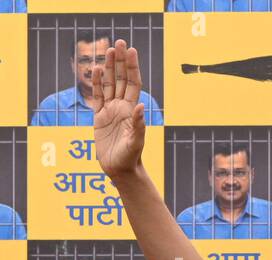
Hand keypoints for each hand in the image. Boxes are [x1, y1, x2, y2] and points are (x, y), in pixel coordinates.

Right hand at [91, 39, 146, 179]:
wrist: (119, 169)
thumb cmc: (130, 157)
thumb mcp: (135, 142)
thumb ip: (138, 125)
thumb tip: (139, 107)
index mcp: (132, 111)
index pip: (133, 84)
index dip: (132, 67)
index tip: (131, 51)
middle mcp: (122, 107)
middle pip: (122, 79)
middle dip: (121, 61)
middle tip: (120, 42)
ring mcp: (111, 111)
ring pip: (110, 84)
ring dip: (110, 67)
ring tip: (109, 50)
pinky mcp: (100, 117)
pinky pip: (97, 96)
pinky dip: (97, 83)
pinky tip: (97, 70)